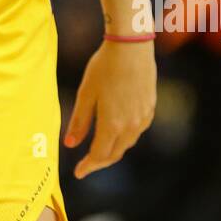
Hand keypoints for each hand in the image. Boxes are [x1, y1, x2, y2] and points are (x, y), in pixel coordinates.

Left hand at [63, 39, 156, 178]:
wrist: (131, 47)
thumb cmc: (104, 67)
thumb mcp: (86, 93)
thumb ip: (79, 121)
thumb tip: (70, 145)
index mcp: (112, 124)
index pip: (99, 155)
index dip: (88, 166)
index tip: (78, 172)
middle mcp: (131, 126)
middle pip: (115, 154)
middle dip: (99, 162)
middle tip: (86, 166)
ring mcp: (143, 118)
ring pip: (127, 144)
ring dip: (112, 150)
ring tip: (99, 150)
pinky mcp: (150, 109)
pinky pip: (136, 131)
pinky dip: (125, 138)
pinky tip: (117, 132)